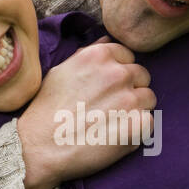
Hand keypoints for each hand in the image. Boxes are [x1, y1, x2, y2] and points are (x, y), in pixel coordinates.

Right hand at [16, 39, 156, 188]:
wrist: (39, 148)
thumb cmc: (46, 110)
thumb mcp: (61, 71)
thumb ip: (88, 55)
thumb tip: (108, 40)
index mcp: (99, 55)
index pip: (128, 56)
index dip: (118, 72)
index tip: (106, 89)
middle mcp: (117, 73)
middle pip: (141, 76)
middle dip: (129, 89)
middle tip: (109, 108)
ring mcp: (130, 99)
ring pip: (148, 99)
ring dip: (136, 109)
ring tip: (111, 123)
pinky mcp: (137, 125)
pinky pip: (149, 122)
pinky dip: (136, 130)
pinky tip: (114, 136)